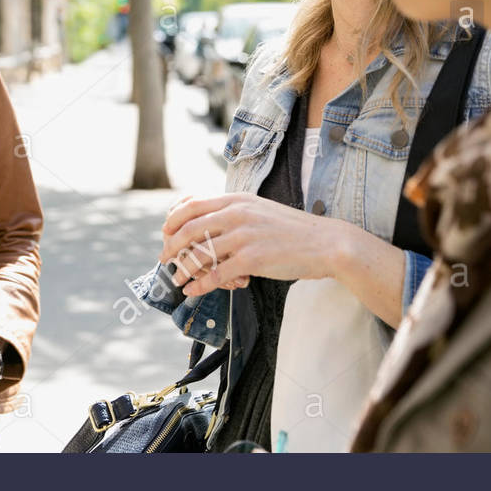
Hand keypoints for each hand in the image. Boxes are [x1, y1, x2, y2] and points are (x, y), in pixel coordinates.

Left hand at [159, 193, 345, 295]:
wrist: (326, 243)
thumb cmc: (291, 230)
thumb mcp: (259, 209)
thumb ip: (234, 212)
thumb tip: (207, 221)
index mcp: (236, 200)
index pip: (192, 205)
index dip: (173, 220)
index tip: (165, 232)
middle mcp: (236, 215)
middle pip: (189, 229)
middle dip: (171, 245)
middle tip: (164, 258)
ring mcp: (243, 237)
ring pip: (200, 254)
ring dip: (183, 268)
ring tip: (176, 278)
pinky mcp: (252, 260)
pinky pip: (216, 275)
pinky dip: (199, 285)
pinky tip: (191, 291)